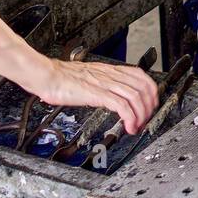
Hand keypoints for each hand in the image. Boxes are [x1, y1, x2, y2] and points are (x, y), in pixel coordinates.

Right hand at [31, 59, 159, 134]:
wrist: (46, 76)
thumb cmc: (62, 79)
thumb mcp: (90, 78)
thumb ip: (103, 84)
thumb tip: (113, 96)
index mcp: (110, 70)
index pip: (141, 76)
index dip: (151, 92)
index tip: (150, 106)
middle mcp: (110, 75)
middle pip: (143, 87)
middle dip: (150, 106)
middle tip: (146, 120)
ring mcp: (104, 83)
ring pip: (135, 96)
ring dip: (142, 115)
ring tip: (138, 126)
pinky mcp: (96, 93)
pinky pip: (121, 105)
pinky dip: (130, 117)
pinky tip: (129, 127)